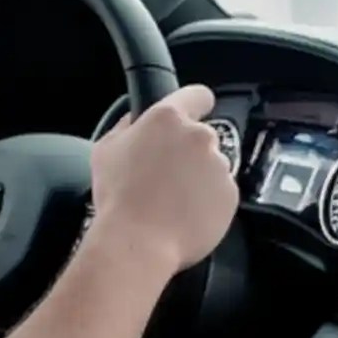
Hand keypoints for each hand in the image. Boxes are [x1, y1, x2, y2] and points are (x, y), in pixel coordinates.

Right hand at [89, 85, 237, 270]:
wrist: (138, 243)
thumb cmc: (118, 197)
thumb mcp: (106, 149)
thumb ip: (128, 126)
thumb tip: (137, 122)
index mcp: (168, 119)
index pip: (197, 95)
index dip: (194, 104)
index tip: (193, 112)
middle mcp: (200, 137)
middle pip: (201, 137)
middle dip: (188, 152)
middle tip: (166, 175)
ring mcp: (219, 166)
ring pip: (212, 167)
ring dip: (199, 178)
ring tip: (173, 201)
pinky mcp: (230, 194)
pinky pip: (221, 193)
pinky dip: (208, 202)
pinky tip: (185, 214)